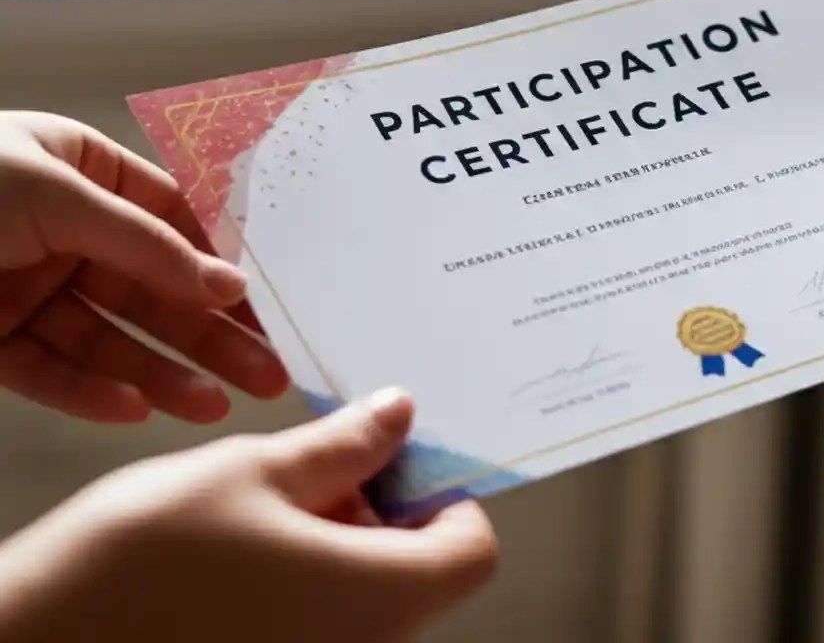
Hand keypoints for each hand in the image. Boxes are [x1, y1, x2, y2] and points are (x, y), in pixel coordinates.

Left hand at [0, 111, 288, 422]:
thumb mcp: (51, 193)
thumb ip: (143, 242)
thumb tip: (228, 282)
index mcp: (77, 169)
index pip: (173, 218)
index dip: (221, 262)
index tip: (269, 305)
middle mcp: (60, 228)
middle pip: (152, 287)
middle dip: (208, 332)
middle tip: (266, 374)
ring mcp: (26, 285)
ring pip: (112, 336)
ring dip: (164, 372)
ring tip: (214, 406)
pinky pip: (53, 370)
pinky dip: (90, 391)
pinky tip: (133, 408)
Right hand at [0, 388, 497, 642]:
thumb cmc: (139, 562)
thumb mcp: (252, 473)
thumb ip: (341, 448)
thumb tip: (398, 416)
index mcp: (382, 596)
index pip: (470, 548)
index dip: (444, 496)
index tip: (396, 458)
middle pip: (419, 571)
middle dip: (379, 511)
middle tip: (315, 465)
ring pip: (366, 595)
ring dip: (336, 541)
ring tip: (262, 502)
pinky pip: (320, 622)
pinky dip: (303, 580)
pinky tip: (240, 548)